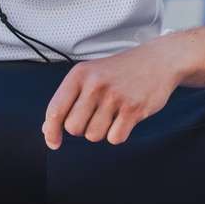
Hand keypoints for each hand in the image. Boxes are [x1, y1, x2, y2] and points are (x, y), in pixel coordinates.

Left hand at [42, 40, 183, 148]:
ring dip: (100, 132)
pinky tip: (123, 119)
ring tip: (110, 115)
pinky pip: (115, 138)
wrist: (156, 61)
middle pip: (73, 128)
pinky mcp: (134, 109)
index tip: (53, 142)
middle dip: (81, 129)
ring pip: (93, 135)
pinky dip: (117, 134)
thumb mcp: (89, 75)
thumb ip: (68, 99)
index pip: (55, 109)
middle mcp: (95, 85)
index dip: (51, 130)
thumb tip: (47, 129)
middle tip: (93, 117)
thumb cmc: (118, 72)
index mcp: (79, 75)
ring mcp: (115, 97)